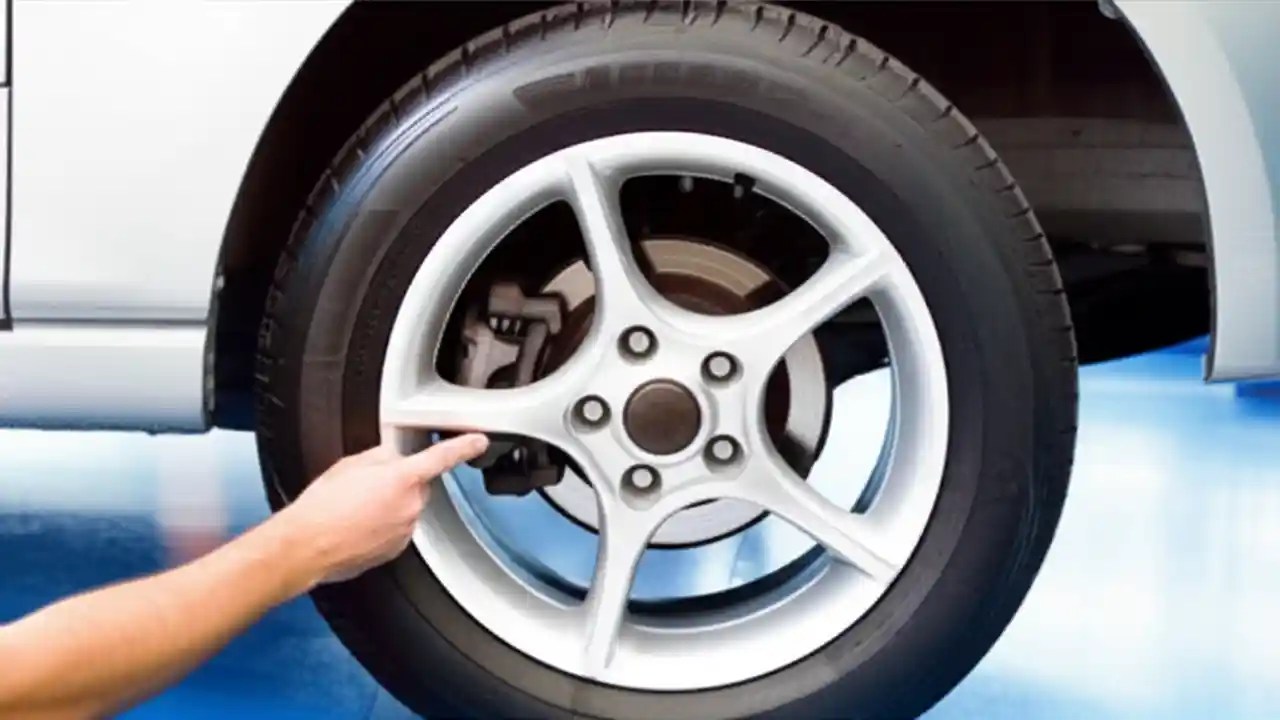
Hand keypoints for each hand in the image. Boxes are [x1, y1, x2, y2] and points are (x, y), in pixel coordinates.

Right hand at [277, 434, 488, 585]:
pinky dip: (383, 525)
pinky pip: (398, 529)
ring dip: (390, 505)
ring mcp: (405, 530)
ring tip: (356, 509)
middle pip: (419, 485)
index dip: (464, 446)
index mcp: (402, 478)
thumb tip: (393, 458)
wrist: (307, 547)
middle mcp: (411, 505)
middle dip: (400, 482)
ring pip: (407, 508)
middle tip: (367, 486)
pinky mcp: (396, 549)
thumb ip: (381, 457)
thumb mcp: (351, 465)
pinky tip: (358, 526)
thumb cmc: (322, 506)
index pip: (443, 457)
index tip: (478, 442)